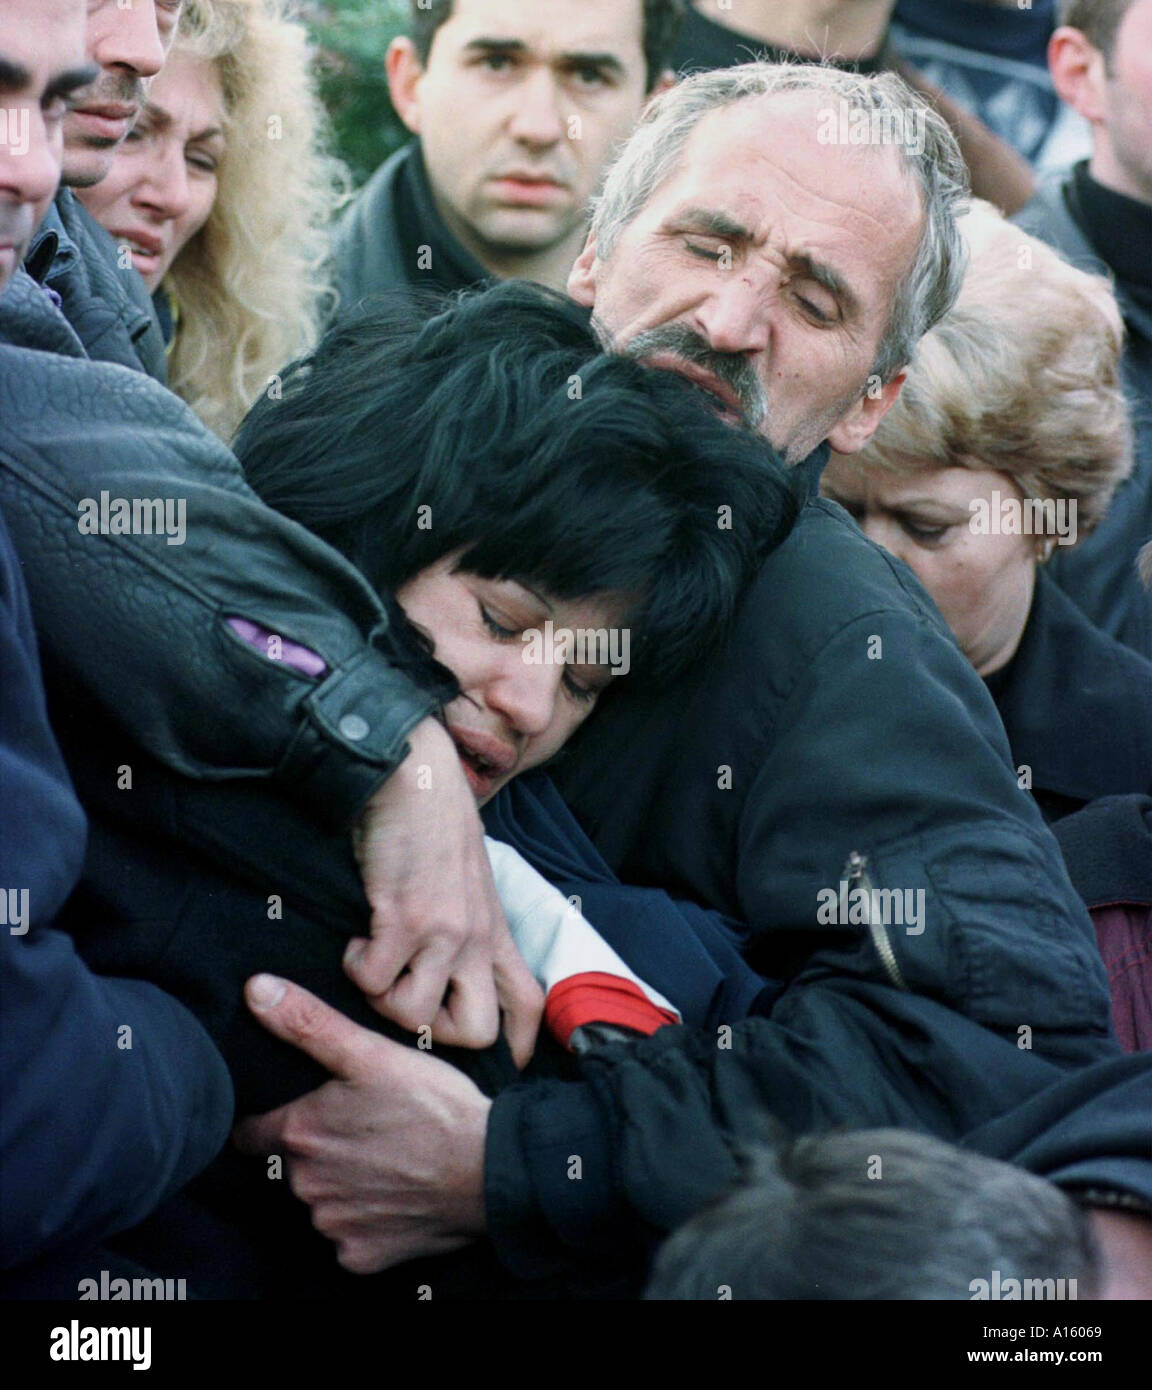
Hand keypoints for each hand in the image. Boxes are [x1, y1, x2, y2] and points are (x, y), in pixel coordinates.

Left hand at [234, 974, 490, 1273]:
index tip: (299, 1111)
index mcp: (299, 1134)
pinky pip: (349, 1238)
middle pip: (291, 1168)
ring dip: (340, 1186)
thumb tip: (255, 990)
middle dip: (315, 1150)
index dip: (269, 1119)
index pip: (250, 1133)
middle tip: (359, 1129)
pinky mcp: (360, 1258)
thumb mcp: (370, 1052)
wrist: (489, 1168)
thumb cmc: (433, 1105)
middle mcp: (306, 1187)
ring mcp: (333, 1226)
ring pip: (320, 1202)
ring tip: (383, 1158)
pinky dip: (366, 1221)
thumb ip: (307, 1023)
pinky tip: (395, 1195)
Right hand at [350, 716, 541, 1064]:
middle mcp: (476, 938)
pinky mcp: (402, 919)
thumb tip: (444, 961)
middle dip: (432, 1031)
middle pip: (475, 1031)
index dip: (517, 1045)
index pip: (530, 1003)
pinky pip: (370, 979)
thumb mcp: (467, 878)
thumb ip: (464, 921)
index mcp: (493, 929)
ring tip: (372, 957)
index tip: (495, 1061)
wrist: (412, 773)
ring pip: (413, 1015)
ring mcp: (442, 931)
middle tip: (404, 995)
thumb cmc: (432, 823)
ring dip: (381, 996)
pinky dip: (352, 965)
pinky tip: (353, 934)